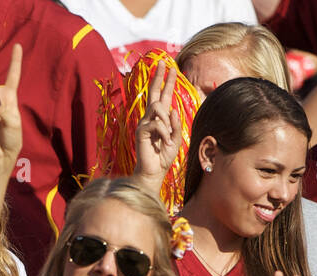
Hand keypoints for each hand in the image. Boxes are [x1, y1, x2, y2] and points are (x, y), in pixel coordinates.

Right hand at [133, 60, 180, 193]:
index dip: (166, 81)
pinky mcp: (140, 132)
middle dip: (159, 77)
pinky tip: (164, 144)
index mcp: (159, 118)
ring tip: (168, 137)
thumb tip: (172, 108)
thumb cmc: (163, 157)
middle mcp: (150, 118)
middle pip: (153, 92)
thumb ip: (175, 124)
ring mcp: (144, 124)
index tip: (170, 67)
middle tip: (162, 63)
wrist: (153, 173)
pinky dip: (163, 133)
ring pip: (156, 107)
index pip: (162, 95)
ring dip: (166, 120)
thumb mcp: (175, 138)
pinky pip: (156, 123)